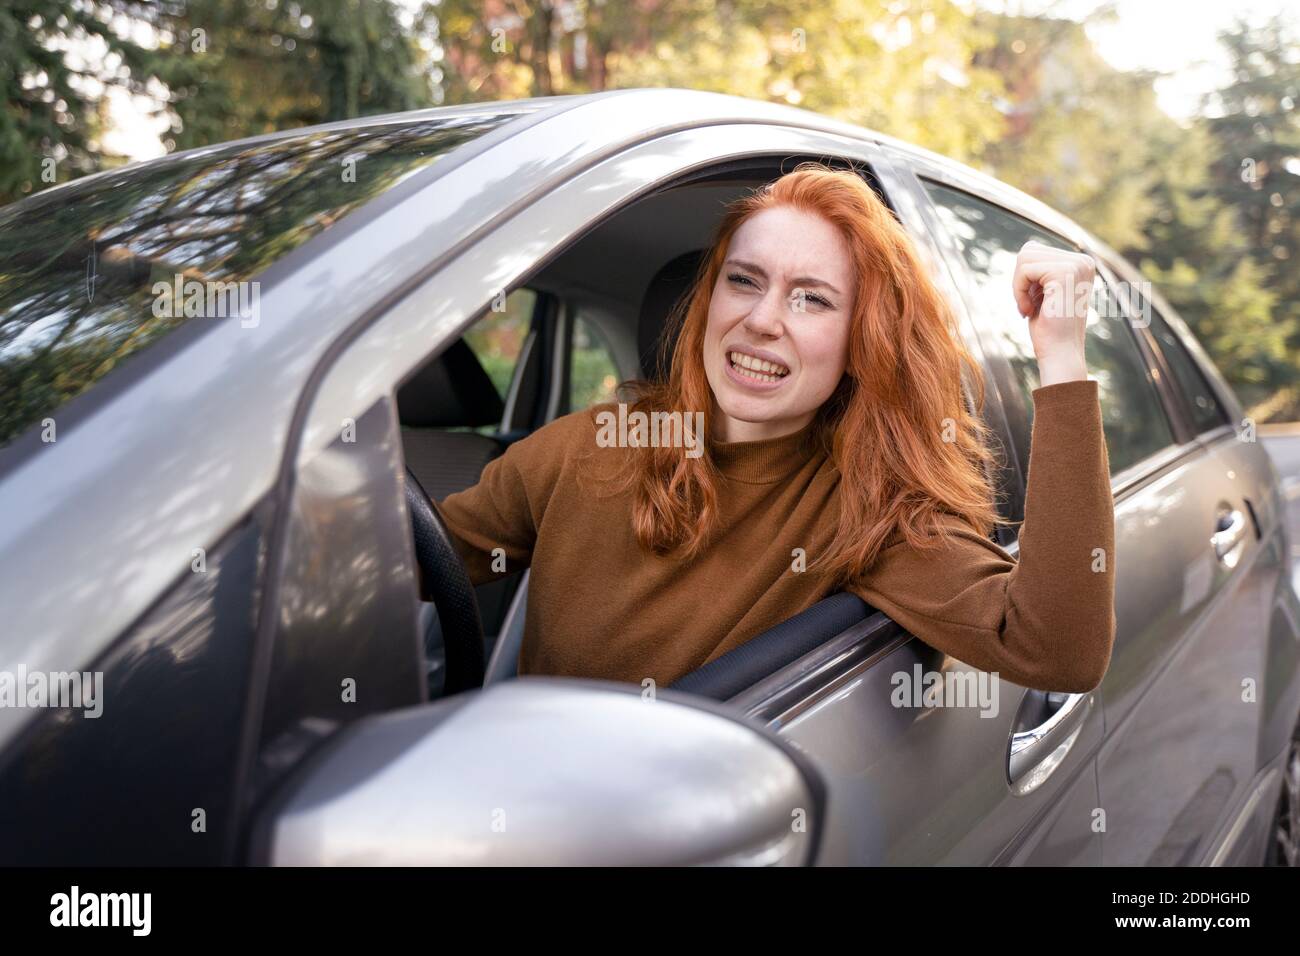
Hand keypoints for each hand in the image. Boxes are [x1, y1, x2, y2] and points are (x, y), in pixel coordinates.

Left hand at [1011, 239, 1093, 386]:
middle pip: (1029, 250)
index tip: (1034, 303)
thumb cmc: (1049, 330)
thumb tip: (1029, 247)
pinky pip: (1024, 269)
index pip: (1036, 251)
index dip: (1025, 279)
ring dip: (1019, 286)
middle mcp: (1083, 261)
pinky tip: (1028, 310)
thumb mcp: (1045, 293)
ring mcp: (1077, 265)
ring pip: (1025, 257)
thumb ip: (1041, 270)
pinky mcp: (1065, 272)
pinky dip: (1018, 291)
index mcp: (1081, 264)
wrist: (1060, 354)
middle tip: (1029, 307)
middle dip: (1020, 281)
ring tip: (1030, 308)